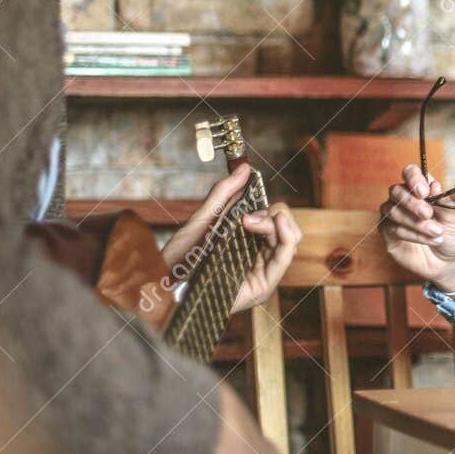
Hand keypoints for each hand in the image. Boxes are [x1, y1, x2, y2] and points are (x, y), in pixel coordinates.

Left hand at [160, 165, 302, 313]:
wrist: (163, 283)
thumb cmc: (179, 256)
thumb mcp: (203, 217)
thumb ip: (226, 193)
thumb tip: (246, 168)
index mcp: (247, 244)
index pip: (274, 221)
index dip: (269, 207)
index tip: (252, 198)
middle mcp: (257, 259)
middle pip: (286, 229)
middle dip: (276, 213)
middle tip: (251, 216)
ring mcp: (261, 273)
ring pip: (291, 240)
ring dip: (279, 222)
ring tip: (252, 222)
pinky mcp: (262, 285)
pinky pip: (285, 257)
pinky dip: (286, 235)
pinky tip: (274, 224)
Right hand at [379, 164, 454, 294]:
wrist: (447, 261)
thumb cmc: (451, 234)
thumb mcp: (454, 218)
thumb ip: (444, 202)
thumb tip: (435, 185)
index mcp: (421, 189)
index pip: (410, 172)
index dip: (413, 178)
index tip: (424, 191)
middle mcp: (404, 199)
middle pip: (397, 191)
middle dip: (412, 203)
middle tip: (428, 214)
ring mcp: (394, 215)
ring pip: (393, 211)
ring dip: (416, 223)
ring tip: (437, 232)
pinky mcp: (388, 233)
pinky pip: (393, 229)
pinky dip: (413, 235)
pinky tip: (429, 240)